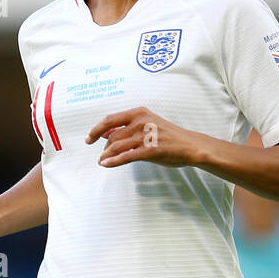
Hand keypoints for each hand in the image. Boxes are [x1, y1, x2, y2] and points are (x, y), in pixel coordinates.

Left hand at [86, 107, 201, 168]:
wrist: (189, 145)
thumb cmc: (168, 136)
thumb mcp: (147, 125)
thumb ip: (126, 128)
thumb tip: (105, 133)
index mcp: (138, 113)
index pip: (110, 120)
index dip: (96, 130)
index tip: (89, 139)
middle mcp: (140, 122)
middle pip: (112, 136)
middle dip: (104, 147)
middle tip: (101, 155)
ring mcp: (145, 136)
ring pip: (116, 146)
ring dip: (106, 155)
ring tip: (102, 161)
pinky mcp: (149, 151)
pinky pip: (126, 156)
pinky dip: (113, 161)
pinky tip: (106, 165)